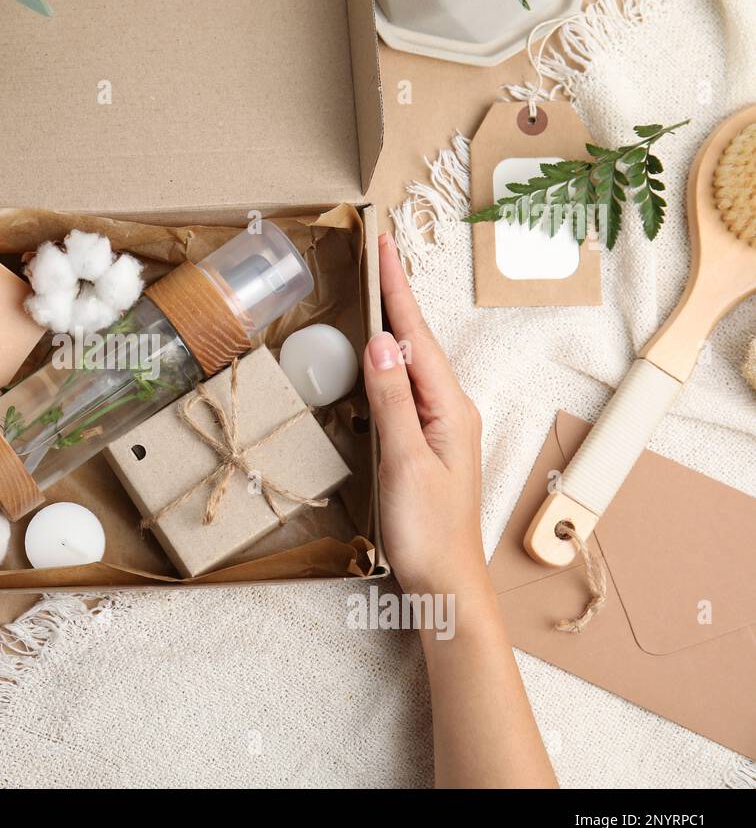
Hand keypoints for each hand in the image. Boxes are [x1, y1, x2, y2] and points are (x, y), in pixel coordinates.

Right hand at [364, 233, 484, 596]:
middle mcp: (450, 410)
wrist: (446, 580)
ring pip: (412, 363)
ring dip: (393, 324)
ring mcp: (440, 426)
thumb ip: (391, 401)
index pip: (415, 336)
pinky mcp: (426, 443)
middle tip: (378, 253)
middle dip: (396, 295)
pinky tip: (378, 357)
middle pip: (416, 341)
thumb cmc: (427, 529)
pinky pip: (406, 388)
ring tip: (377, 289)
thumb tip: (380, 344)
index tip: (383, 246)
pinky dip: (389, 362)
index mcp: (448, 408)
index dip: (396, 290)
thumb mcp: (404, 461)